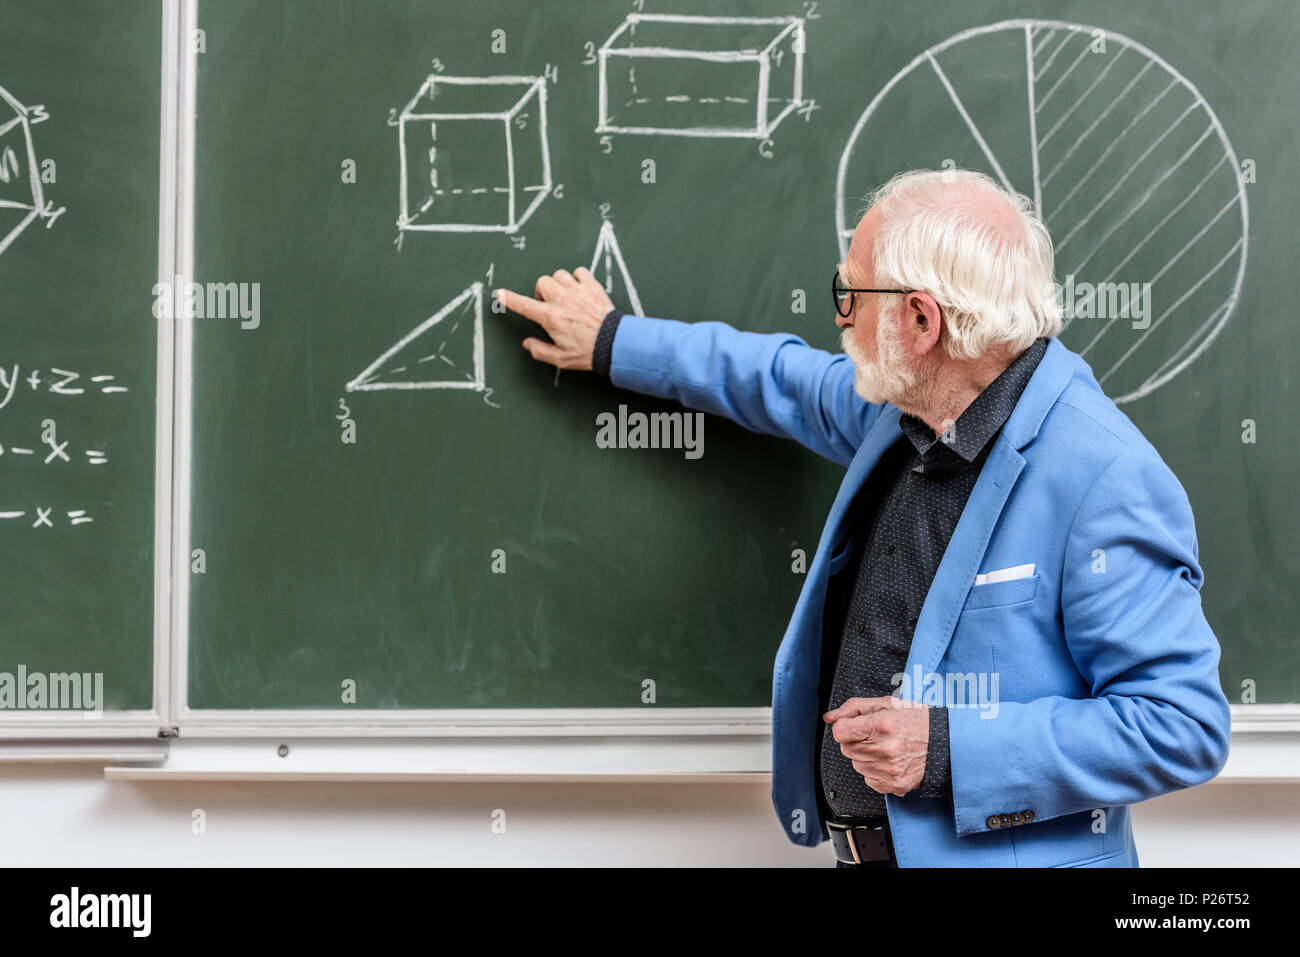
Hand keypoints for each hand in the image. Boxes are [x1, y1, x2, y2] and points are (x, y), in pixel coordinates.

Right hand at [495, 267, 614, 370]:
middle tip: (549, 305)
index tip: (501, 294)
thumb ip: (540, 351)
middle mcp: (562, 300)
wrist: (616, 344)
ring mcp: (578, 291)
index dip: (510, 299)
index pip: (524, 305)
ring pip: (559, 275)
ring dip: (558, 284)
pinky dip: (577, 277)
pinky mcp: (592, 286)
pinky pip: (579, 271)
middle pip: (541, 282)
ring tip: (565, 297)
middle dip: (542, 292)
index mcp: (551, 317)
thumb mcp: (561, 359)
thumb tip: (527, 344)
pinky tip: (579, 290)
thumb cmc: (589, 352)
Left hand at [823, 696, 929, 795]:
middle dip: (856, 740)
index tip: (854, 726)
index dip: (845, 727)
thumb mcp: (887, 703)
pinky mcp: (895, 785)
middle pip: (846, 749)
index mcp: (883, 724)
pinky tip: (890, 760)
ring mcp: (890, 770)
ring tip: (886, 747)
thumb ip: (854, 707)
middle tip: (875, 735)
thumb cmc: (918, 721)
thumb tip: (830, 717)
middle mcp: (886, 749)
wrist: (946, 744)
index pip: (840, 732)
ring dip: (865, 755)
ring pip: (856, 764)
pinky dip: (875, 770)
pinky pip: (869, 779)